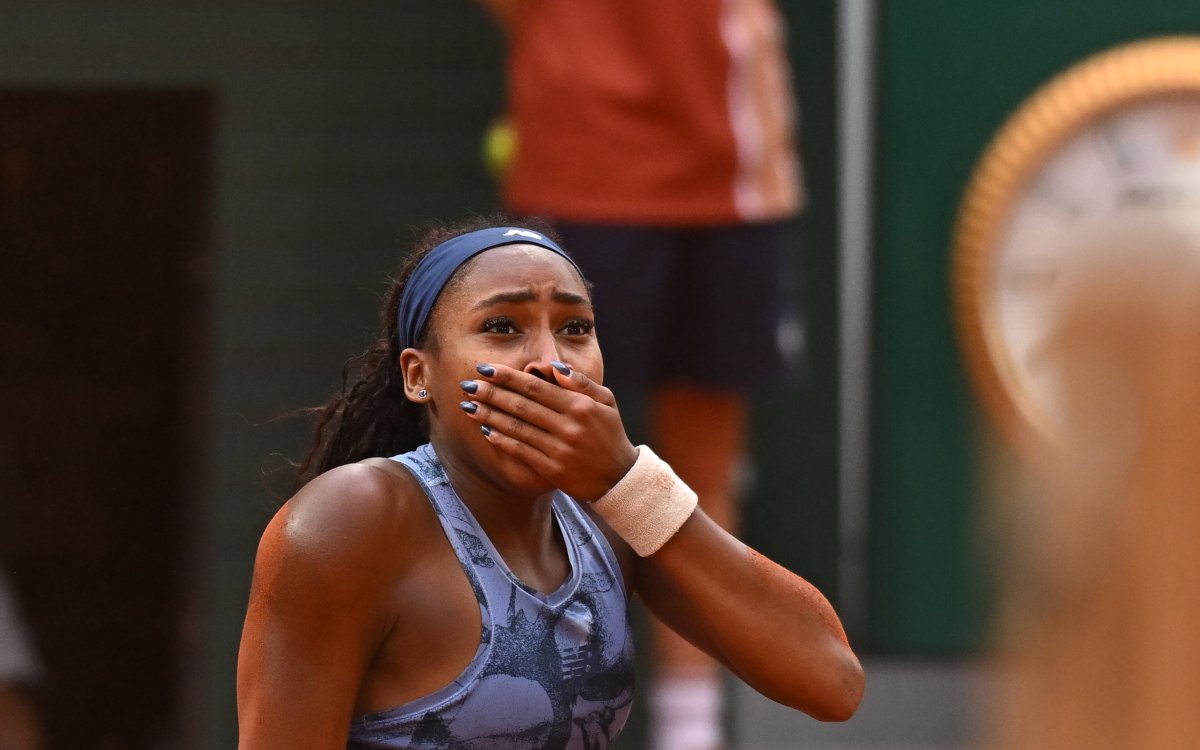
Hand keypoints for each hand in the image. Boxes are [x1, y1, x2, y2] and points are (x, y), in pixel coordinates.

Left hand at [458, 362, 638, 500]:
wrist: (620, 478)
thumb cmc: (611, 434)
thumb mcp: (606, 401)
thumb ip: (581, 382)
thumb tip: (554, 366)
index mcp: (580, 405)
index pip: (537, 386)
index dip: (508, 377)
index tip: (486, 369)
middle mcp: (569, 426)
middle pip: (522, 405)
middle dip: (492, 393)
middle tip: (468, 384)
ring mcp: (560, 449)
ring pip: (518, 428)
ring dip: (490, 415)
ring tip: (468, 405)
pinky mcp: (553, 469)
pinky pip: (522, 451)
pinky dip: (502, 440)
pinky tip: (485, 430)